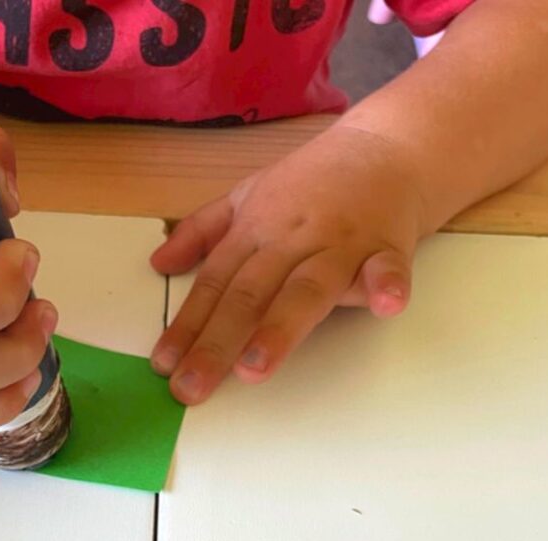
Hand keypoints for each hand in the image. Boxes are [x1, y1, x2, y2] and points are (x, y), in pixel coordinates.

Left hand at [149, 125, 427, 403]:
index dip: (186, 326)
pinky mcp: (388, 246)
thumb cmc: (313, 183)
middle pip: (248, 296)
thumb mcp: (246, 196)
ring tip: (253, 369)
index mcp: (254, 231)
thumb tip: (159, 263)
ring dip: (279, 328)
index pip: (213, 285)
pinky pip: (387, 268)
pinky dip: (387, 285)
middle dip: (216, 344)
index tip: (163, 365)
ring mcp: (339, 244)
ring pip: (305, 290)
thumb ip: (202, 232)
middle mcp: (291, 240)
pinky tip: (385, 305)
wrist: (388, 146)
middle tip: (191, 388)